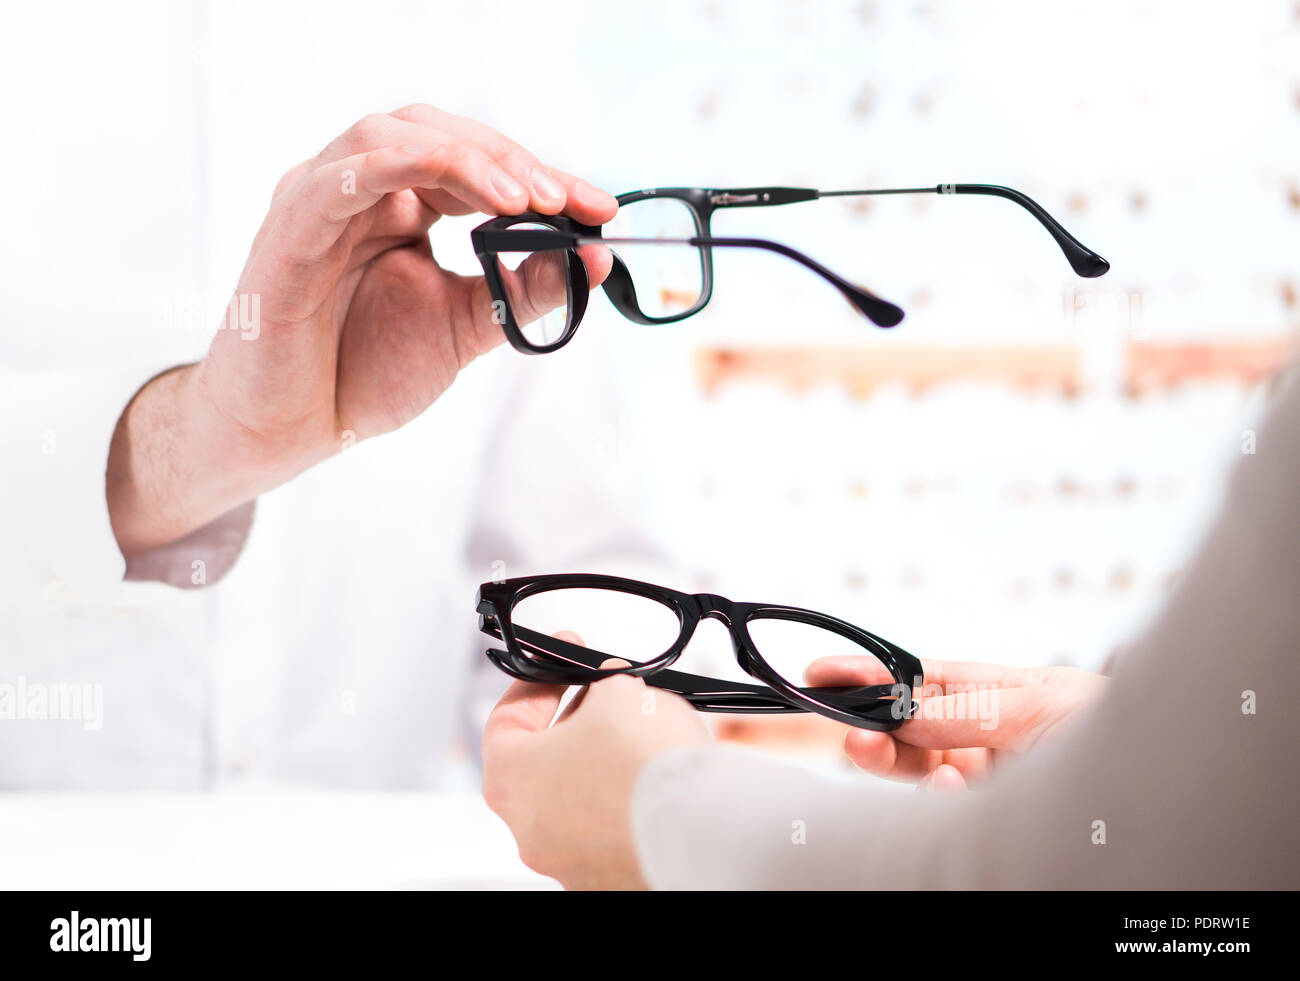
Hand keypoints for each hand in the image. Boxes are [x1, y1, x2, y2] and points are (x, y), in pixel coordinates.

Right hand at [108, 105, 615, 557]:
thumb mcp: (465, 328)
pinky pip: (347, 174)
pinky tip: (472, 197)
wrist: (287, 431)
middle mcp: (361, 191)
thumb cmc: (360, 375)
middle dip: (513, 159)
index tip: (602, 208)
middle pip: (441, 134)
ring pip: (395, 135)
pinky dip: (411, 168)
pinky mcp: (292, 223)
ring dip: (470, 157)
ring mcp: (322, 199)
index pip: (476, 166)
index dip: (541, 177)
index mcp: (400, 209)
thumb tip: (596, 258)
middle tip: (569, 199)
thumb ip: (524, 291)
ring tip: (526, 198)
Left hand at [482, 637, 710, 889]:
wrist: (702, 823)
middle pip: (542, 762)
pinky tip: (653, 778)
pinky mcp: (608, 879)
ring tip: (641, 736)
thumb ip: (602, 686)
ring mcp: (567, 862)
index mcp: (511, 780)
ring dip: (602, 764)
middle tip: (607, 696)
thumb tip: (608, 690)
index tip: (563, 661)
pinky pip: (610, 831)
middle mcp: (529, 830)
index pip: (507, 720)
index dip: (539, 683)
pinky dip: (626, 802)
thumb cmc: (647, 763)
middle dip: (576, 722)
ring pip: (577, 800)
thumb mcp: (619, 692)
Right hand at [805, 657, 1106, 790]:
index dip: (875, 676)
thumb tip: (906, 708)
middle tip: (844, 726)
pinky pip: (946, 808)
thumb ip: (971, 707)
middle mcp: (994, 736)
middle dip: (873, 723)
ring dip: (891, 759)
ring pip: (920, 769)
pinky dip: (938, 796)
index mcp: (1007, 694)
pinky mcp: (994, 816)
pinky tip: (950, 785)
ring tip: (870, 750)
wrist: (1177, 791)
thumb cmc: (1127, 732)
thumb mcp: (1046, 705)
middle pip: (912, 728)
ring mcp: (994, 778)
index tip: (826, 674)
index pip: (925, 680)